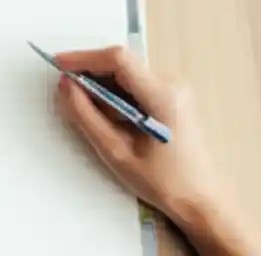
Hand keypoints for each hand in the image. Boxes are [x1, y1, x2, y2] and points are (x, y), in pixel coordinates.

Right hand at [56, 47, 260, 255]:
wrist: (202, 201)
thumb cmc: (164, 183)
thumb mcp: (116, 152)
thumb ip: (86, 116)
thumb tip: (65, 86)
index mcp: (163, 95)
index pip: (118, 59)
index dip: (84, 58)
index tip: (58, 65)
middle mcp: (172, 84)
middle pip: (122, 64)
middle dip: (91, 73)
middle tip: (68, 93)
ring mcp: (175, 90)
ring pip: (127, 74)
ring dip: (103, 86)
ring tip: (89, 113)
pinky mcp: (173, 98)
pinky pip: (136, 85)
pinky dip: (116, 95)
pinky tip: (109, 118)